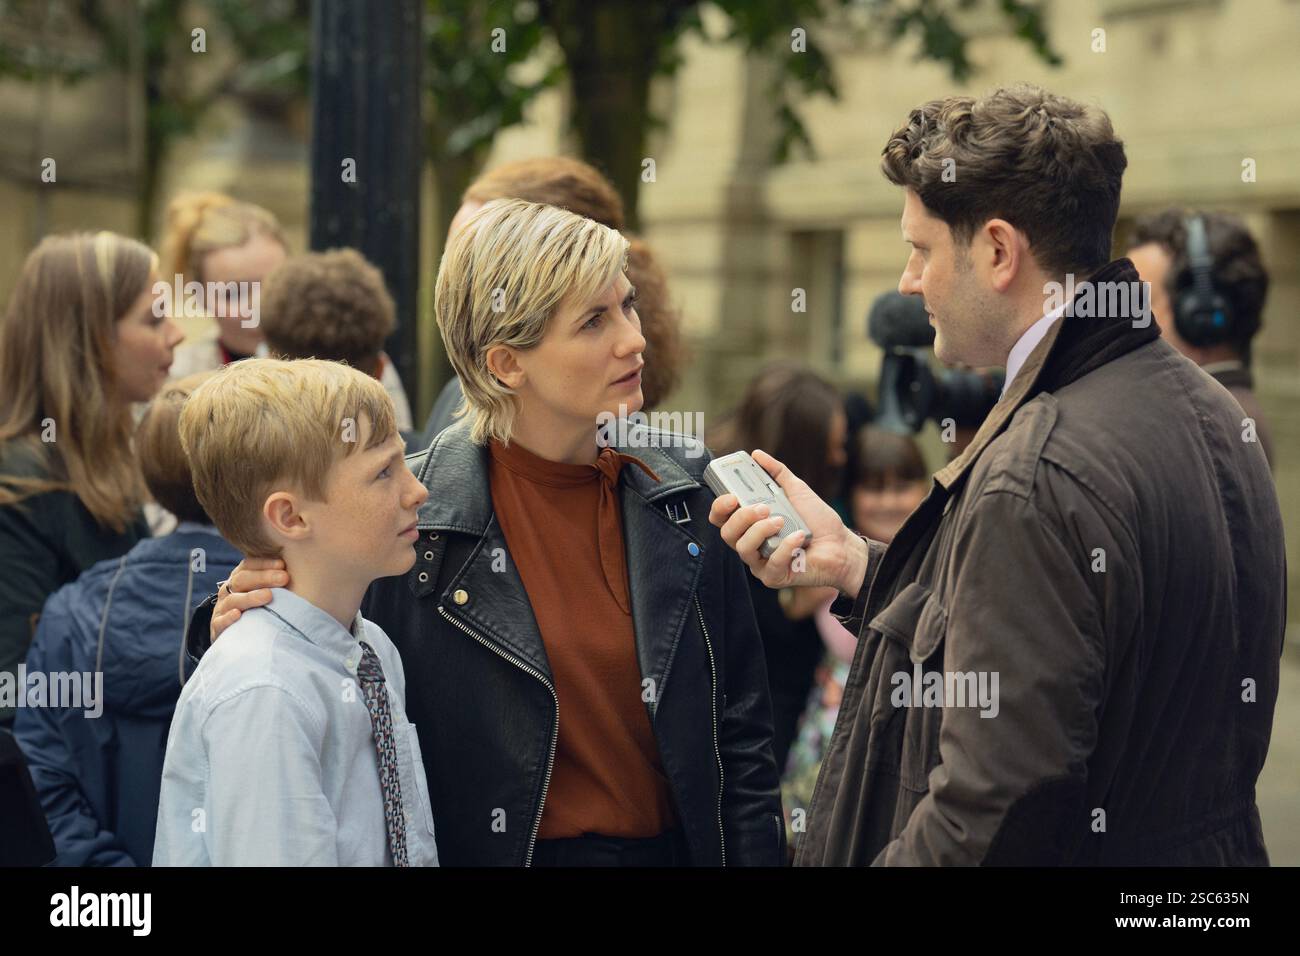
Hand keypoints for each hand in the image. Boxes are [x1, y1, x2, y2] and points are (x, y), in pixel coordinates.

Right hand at [211, 557, 288, 641]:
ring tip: (268, 596)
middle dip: (264, 577)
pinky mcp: (218, 627)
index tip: (283, 564)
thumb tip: (302, 565)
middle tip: (284, 578)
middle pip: (242, 580)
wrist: (238, 637)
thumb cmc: (259, 609)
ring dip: (250, 597)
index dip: (264, 563)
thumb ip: (276, 580)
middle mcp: (228, 591)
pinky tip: (238, 615)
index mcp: (239, 578)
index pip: (248, 565)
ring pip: (233, 600)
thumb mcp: (264, 591)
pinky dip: (229, 618)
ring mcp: (222, 608)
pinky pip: (221, 622)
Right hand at [708, 448, 867, 595]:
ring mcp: (760, 562)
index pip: (721, 518)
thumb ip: (777, 472)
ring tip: (782, 521)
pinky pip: (770, 564)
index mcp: (750, 524)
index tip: (732, 496)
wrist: (842, 545)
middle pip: (727, 533)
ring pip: (743, 548)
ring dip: (761, 531)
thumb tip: (757, 454)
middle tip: (763, 507)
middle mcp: (751, 543)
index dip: (719, 507)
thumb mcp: (796, 490)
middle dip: (742, 518)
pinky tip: (799, 537)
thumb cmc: (818, 521)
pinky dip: (785, 547)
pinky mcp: (774, 576)